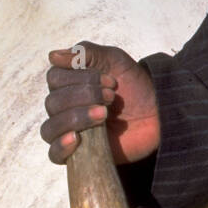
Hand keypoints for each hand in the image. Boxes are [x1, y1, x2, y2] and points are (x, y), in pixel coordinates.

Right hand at [41, 40, 160, 164]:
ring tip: (104, 115)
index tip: (112, 82)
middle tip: (112, 97)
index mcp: (67, 84)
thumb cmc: (134, 85)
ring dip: (76, 118)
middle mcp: (63, 108)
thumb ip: (86, 53)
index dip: (81, 78)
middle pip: (53, 103)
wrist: (157, 113)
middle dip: (84, 97)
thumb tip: (53, 56)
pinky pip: (54, 154)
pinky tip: (76, 139)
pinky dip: (61, 146)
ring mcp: (69, 131)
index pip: (55, 79)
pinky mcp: (78, 153)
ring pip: (50, 128)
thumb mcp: (114, 60)